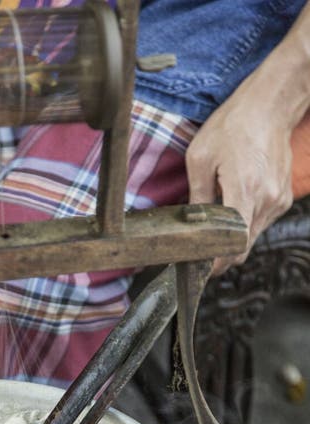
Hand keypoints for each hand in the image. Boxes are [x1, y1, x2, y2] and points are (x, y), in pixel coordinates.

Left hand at [186, 88, 293, 275]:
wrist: (271, 104)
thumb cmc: (234, 125)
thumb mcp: (201, 158)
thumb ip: (197, 196)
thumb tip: (190, 226)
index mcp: (245, 191)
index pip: (232, 245)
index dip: (216, 262)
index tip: (201, 269)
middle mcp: (267, 200)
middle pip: (243, 248)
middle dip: (222, 256)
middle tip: (201, 256)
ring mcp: (278, 200)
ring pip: (253, 238)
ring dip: (233, 241)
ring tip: (214, 232)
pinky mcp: (283, 196)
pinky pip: (261, 223)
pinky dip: (245, 226)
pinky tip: (232, 213)